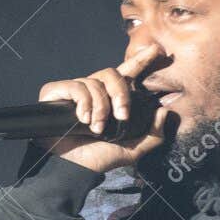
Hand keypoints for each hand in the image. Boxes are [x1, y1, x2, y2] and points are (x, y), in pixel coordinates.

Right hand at [33, 43, 175, 173]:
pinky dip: (84, 103)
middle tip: (122, 115)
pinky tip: (82, 119)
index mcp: (110, 100)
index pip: (126, 74)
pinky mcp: (55, 92)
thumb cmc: (96, 160)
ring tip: (95, 128)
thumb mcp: (132, 150)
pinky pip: (76, 87)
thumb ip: (153, 135)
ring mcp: (73, 92)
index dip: (140, 61)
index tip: (156, 51)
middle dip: (121, 94)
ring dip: (100, 107)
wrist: (70, 168)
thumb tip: (164, 111)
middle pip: (112, 73)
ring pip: (94, 82)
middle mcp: (92, 92)